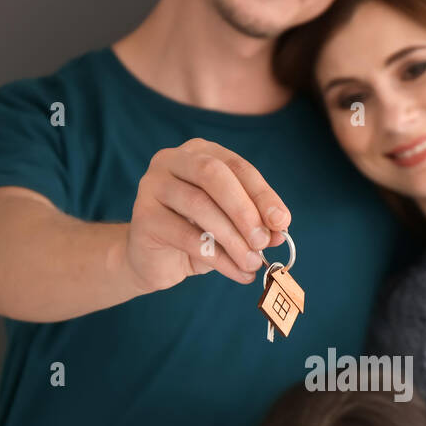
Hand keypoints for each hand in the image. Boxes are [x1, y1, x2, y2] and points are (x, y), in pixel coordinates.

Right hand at [125, 138, 290, 292]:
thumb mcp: (232, 226)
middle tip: (263, 241)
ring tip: (252, 263)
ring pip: (199, 205)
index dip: (262, 194)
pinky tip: (237, 273)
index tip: (282, 222)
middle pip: (213, 175)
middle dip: (244, 209)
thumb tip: (279, 232)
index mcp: (200, 152)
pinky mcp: (143, 216)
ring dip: (233, 239)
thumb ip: (255, 223)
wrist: (155, 260)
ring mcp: (152, 185)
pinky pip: (185, 236)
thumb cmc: (198, 235)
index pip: (237, 166)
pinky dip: (218, 258)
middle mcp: (172, 160)